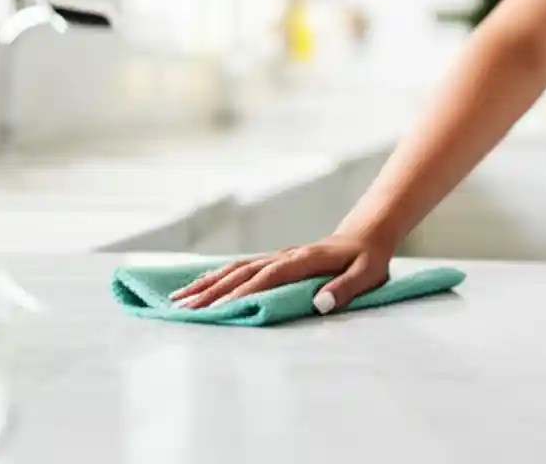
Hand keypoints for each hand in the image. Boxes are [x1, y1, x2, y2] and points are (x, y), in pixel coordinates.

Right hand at [168, 231, 393, 312]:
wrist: (364, 235)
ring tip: (178, 300)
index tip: (221, 310)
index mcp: (305, 259)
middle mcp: (284, 255)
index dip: (245, 292)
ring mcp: (276, 256)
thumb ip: (346, 288)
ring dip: (207, 284)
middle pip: (242, 272)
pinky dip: (215, 277)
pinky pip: (239, 267)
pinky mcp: (272, 260)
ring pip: (235, 268)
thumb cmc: (367, 259)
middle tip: (184, 310)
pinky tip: (197, 288)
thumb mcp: (368, 274)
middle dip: (213, 292)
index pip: (269, 277)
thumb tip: (320, 304)